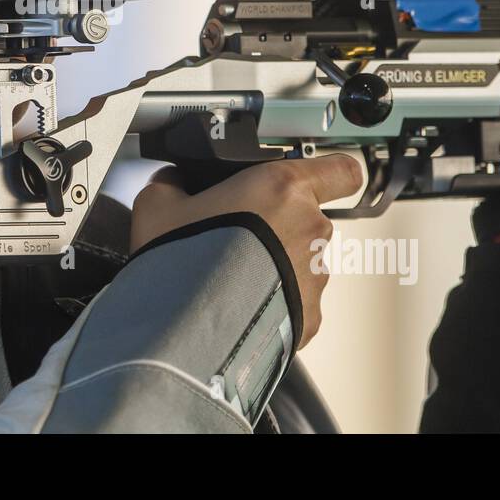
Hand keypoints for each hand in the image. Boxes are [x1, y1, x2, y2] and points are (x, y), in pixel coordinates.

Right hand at [131, 154, 363, 347]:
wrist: (186, 329)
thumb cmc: (181, 262)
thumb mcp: (157, 205)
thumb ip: (174, 184)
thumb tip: (172, 182)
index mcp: (282, 188)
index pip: (341, 170)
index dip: (331, 173)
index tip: (312, 179)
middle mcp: (309, 229)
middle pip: (307, 219)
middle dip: (275, 227)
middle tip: (234, 239)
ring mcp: (314, 276)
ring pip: (301, 262)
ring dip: (273, 267)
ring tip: (230, 280)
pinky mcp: (309, 317)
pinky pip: (295, 302)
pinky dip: (273, 303)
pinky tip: (237, 307)